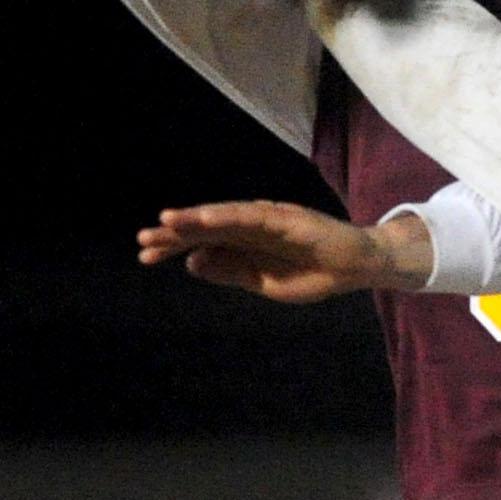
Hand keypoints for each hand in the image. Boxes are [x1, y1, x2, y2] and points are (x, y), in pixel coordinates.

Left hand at [138, 202, 434, 302]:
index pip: (202, 241)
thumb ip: (232, 272)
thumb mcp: (264, 283)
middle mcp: (251, 226)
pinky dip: (227, 216)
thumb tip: (192, 263)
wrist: (357, 268)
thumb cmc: (314, 274)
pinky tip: (204, 219)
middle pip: (206, 227)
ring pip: (223, 217)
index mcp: (245, 243)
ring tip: (165, 222)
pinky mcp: (285, 216)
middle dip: (174, 234)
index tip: (145, 256)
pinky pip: (251, 216)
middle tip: (143, 241)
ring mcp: (267, 219)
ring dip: (194, 220)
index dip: (174, 246)